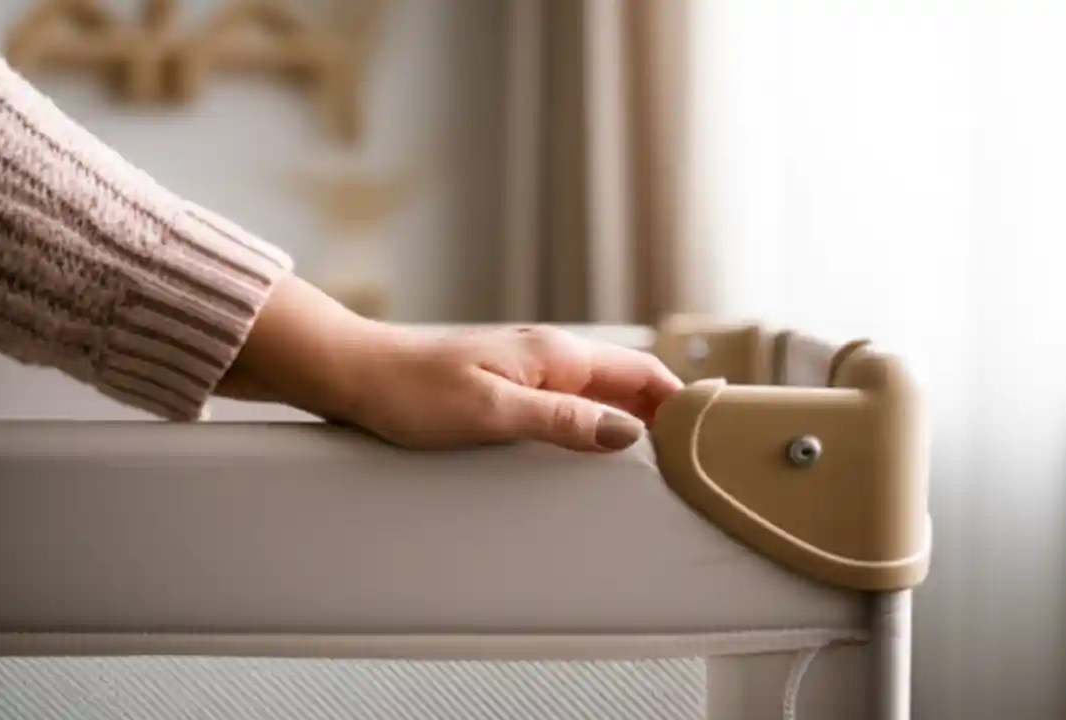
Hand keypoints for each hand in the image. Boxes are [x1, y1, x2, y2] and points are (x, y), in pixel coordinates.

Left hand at [219, 275, 683, 451]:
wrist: (357, 376)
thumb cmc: (414, 391)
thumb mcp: (493, 411)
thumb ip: (562, 421)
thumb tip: (627, 433)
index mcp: (556, 354)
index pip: (642, 372)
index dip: (680, 401)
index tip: (707, 434)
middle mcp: (551, 358)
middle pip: (628, 385)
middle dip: (662, 417)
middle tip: (688, 460)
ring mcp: (531, 373)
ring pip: (600, 398)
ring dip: (628, 425)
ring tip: (653, 466)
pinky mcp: (510, 389)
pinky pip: (570, 408)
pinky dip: (593, 429)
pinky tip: (593, 457)